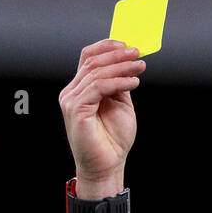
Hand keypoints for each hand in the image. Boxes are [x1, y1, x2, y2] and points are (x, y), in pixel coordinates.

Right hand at [59, 40, 146, 183]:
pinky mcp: (76, 109)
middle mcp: (72, 92)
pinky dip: (118, 82)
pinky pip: (98, 87)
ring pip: (96, 72)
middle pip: (92, 61)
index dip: (107, 47)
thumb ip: (119, 84)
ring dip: (121, 67)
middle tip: (137, 53)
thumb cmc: (113, 141)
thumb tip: (127, 62)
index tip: (128, 46)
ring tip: (140, 67)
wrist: (108, 167)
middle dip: (117, 55)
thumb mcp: (120, 104)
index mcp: (80, 89)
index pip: (88, 57)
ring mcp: (71, 100)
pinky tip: (133, 83)